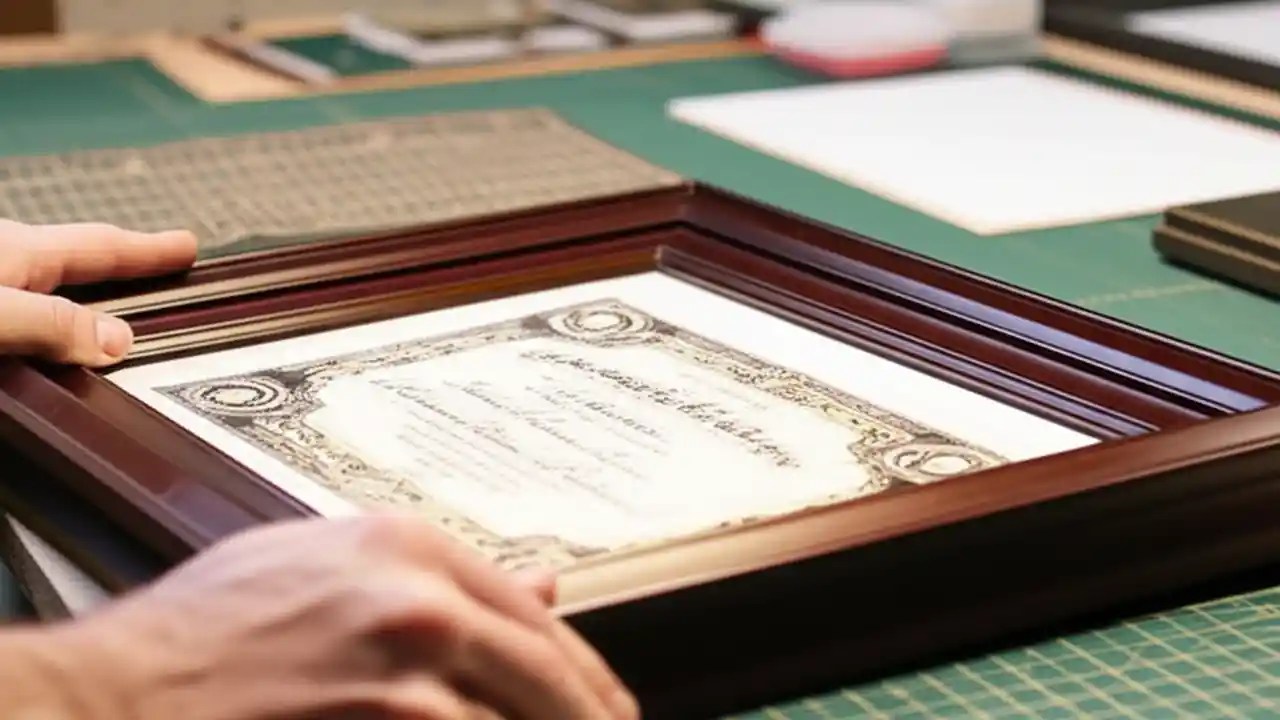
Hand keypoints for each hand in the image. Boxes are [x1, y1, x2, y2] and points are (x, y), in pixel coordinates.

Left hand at [0, 220, 196, 366]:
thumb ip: (53, 325)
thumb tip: (119, 341)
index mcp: (18, 250)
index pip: (101, 247)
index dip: (149, 250)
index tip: (186, 247)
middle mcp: (3, 259)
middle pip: (76, 261)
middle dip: (123, 269)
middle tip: (161, 274)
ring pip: (45, 286)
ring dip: (83, 299)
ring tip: (108, 313)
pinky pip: (21, 311)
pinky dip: (46, 321)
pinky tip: (38, 338)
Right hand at [51, 516, 637, 719]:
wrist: (119, 696)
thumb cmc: (204, 632)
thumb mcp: (320, 565)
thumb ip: (430, 575)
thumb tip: (540, 581)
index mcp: (409, 548)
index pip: (536, 613)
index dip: (580, 668)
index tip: (600, 700)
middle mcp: (423, 601)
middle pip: (551, 673)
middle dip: (588, 714)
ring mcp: (411, 675)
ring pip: (522, 719)